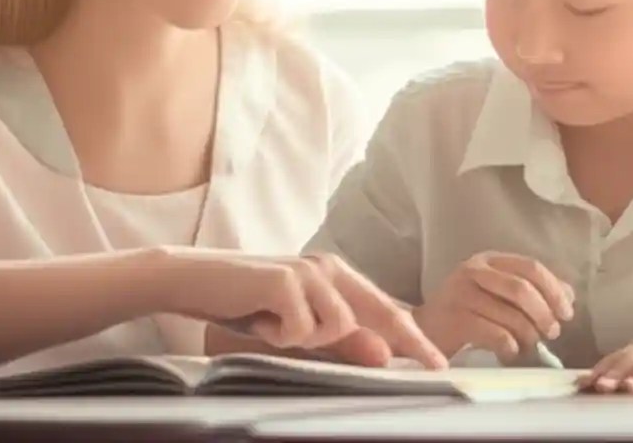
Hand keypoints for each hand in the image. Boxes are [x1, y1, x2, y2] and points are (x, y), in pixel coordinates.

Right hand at [160, 248, 446, 368]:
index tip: (439, 363)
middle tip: (430, 365)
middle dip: (402, 342)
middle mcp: (327, 267)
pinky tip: (259, 321)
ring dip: (306, 340)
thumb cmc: (245, 304)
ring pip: (338, 327)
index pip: (383, 309)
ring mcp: (307, 271)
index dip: (413, 337)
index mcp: (335, 275)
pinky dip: (279, 335)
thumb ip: (338, 341)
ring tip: (275, 328)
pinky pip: (302, 329)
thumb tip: (383, 355)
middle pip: (376, 313)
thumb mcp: (296, 327)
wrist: (193, 281)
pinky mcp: (285, 280)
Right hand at [414, 252, 574, 361]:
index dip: (554, 290)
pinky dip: (510, 347)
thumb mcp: (498, 294)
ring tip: (530, 345)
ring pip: (510, 315)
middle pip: (522, 289)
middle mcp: (473, 270)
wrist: (423, 331)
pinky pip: (495, 334)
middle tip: (553, 332)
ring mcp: (461, 293)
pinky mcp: (454, 319)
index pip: (531, 267)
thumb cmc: (468, 312)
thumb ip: (532, 291)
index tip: (567, 313)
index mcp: (489, 260)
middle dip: (544, 314)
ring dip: (529, 335)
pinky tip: (510, 352)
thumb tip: (568, 296)